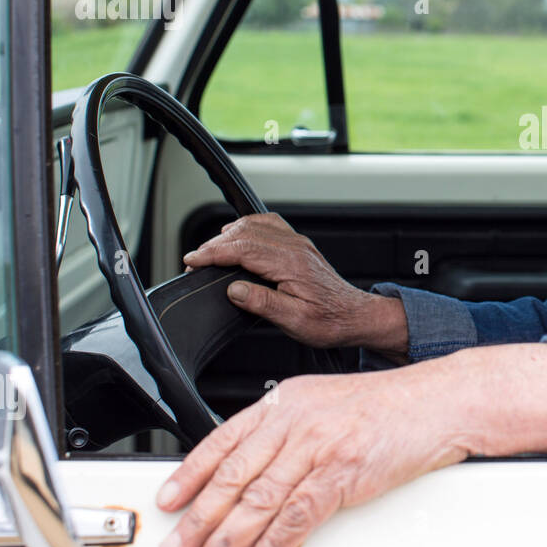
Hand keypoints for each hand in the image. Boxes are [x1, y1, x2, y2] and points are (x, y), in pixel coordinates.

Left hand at [155, 368, 466, 546]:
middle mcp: (295, 421)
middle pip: (233, 477)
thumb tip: (256, 461)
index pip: (223, 439)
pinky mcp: (342, 472)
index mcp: (285, 402)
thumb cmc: (391, 405)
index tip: (169, 499)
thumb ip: (290, 428)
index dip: (190, 473)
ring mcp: (317, 446)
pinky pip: (296, 516)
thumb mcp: (327, 403)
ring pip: (258, 501)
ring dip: (227, 541)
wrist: (438, 401)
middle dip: (197, 518)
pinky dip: (272, 546)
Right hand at [183, 212, 405, 353]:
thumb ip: (262, 303)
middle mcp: (295, 247)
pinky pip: (269, 225)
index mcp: (291, 262)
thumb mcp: (294, 320)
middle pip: (245, 233)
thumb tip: (234, 290)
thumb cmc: (329, 321)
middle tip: (194, 261)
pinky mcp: (299, 246)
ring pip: (255, 225)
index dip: (213, 253)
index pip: (243, 248)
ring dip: (229, 235)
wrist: (354, 316)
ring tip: (209, 251)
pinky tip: (237, 236)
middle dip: (214, 245)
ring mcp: (298, 243)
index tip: (192, 260)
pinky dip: (247, 227)